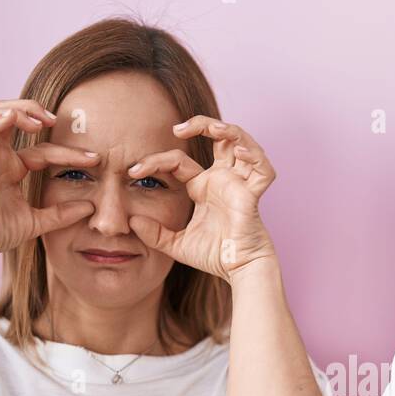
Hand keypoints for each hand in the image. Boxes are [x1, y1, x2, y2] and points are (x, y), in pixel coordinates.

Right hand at [0, 99, 97, 257]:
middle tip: (57, 120)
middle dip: (34, 110)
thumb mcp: (37, 221)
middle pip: (12, 116)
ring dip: (16, 110)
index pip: (44, 150)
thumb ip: (61, 214)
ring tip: (39, 120)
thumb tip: (90, 207)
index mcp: (13, 167)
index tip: (94, 158)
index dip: (68, 152)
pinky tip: (12, 117)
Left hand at [126, 117, 277, 282]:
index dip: (156, 161)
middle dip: (200, 125)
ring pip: (242, 142)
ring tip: (211, 129)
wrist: (239, 270)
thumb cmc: (215, 255)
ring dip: (228, 130)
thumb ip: (155, 234)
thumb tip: (132, 222)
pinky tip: (238, 151)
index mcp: (203, 187)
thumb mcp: (177, 244)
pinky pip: (262, 169)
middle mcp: (222, 179)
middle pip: (217, 138)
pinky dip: (254, 156)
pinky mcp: (253, 194)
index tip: (133, 171)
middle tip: (177, 129)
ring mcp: (239, 184)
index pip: (178, 161)